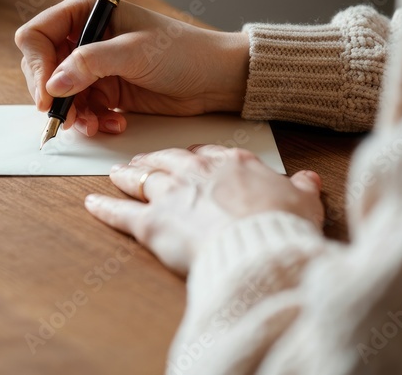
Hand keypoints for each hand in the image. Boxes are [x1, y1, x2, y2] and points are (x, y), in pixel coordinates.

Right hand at [14, 0, 249, 135]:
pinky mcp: (106, 89)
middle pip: (44, 68)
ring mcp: (94, 65)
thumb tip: (54, 84)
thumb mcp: (135, 53)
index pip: (39, 35)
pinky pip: (82, 109)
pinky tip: (114, 123)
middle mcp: (86, 36)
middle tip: (67, 118)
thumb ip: (90, 64)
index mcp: (88, 10)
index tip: (48, 94)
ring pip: (61, 94)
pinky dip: (93, 120)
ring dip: (74, 114)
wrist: (215, 78)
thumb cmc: (183, 52)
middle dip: (54, 96)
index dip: (38, 65)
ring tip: (95, 125)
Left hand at [84, 145, 323, 274]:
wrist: (260, 247)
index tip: (187, 159)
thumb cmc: (282, 226)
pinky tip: (91, 203)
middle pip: (168, 161)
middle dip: (153, 160)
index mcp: (232, 163)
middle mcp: (197, 173)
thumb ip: (302, 187)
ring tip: (117, 173)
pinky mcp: (153, 224)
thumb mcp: (304, 201)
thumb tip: (309, 180)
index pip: (206, 153)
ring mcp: (171, 196)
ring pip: (141, 179)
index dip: (193, 157)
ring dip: (127, 175)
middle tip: (142, 161)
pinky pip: (121, 213)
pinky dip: (104, 208)